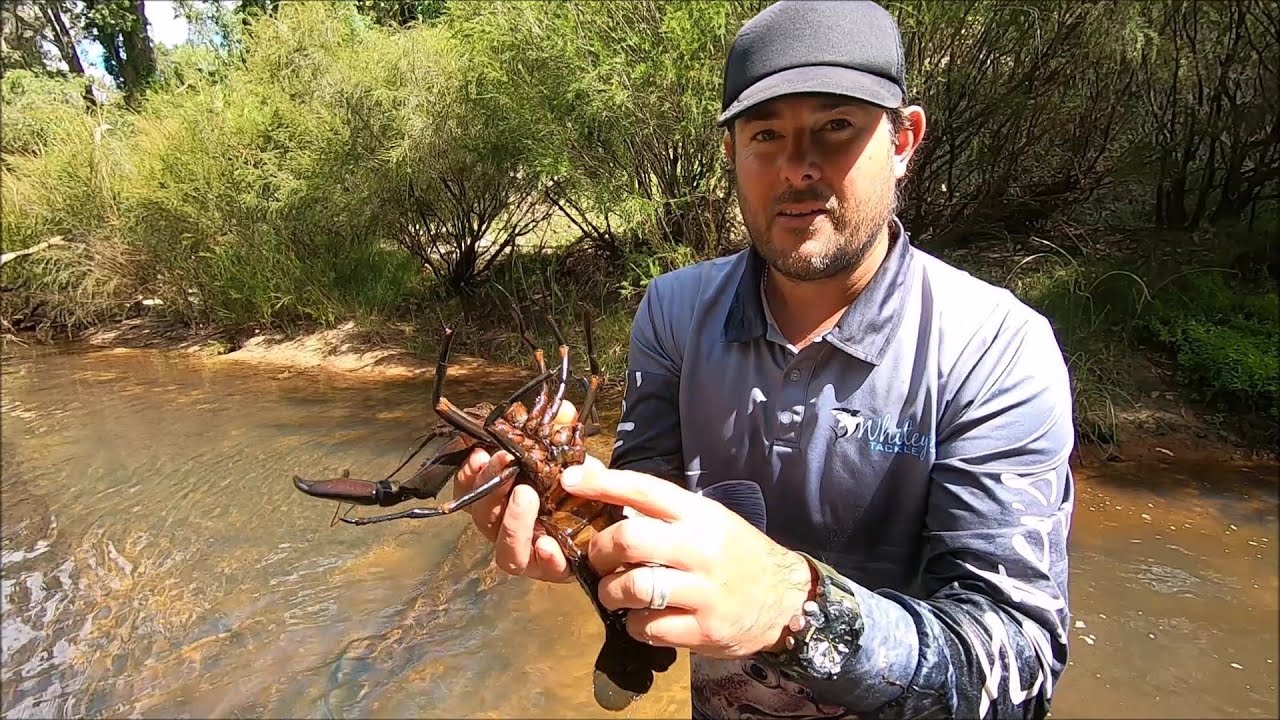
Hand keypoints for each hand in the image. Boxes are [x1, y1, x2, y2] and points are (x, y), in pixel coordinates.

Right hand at [451, 400, 580, 583]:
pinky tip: (550, 542)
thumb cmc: (575, 484)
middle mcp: (505, 528)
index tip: (478, 452)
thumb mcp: (568, 453)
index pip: (469, 489)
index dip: (467, 473)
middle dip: (489, 487)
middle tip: (504, 461)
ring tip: (527, 495)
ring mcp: (528, 553)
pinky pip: (544, 569)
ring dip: (512, 522)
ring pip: (505, 551)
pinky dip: (545, 557)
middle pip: (482, 516)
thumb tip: (563, 409)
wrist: (610, 513)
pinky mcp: (554, 570)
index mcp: (500, 499)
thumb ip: (561, 431)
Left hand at [559, 463, 815, 657]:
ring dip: (611, 592)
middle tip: (597, 560)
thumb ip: (658, 508)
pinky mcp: (705, 629)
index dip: (603, 483)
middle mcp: (702, 548)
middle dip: (600, 551)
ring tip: (613, 593)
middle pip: (630, 540)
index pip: (645, 490)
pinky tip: (640, 618)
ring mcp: (705, 591)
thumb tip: (598, 479)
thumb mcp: (706, 520)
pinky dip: (634, 624)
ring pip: (635, 587)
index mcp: (700, 515)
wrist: (785, 599)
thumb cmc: (734, 553)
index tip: (568, 480)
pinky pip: (650, 627)